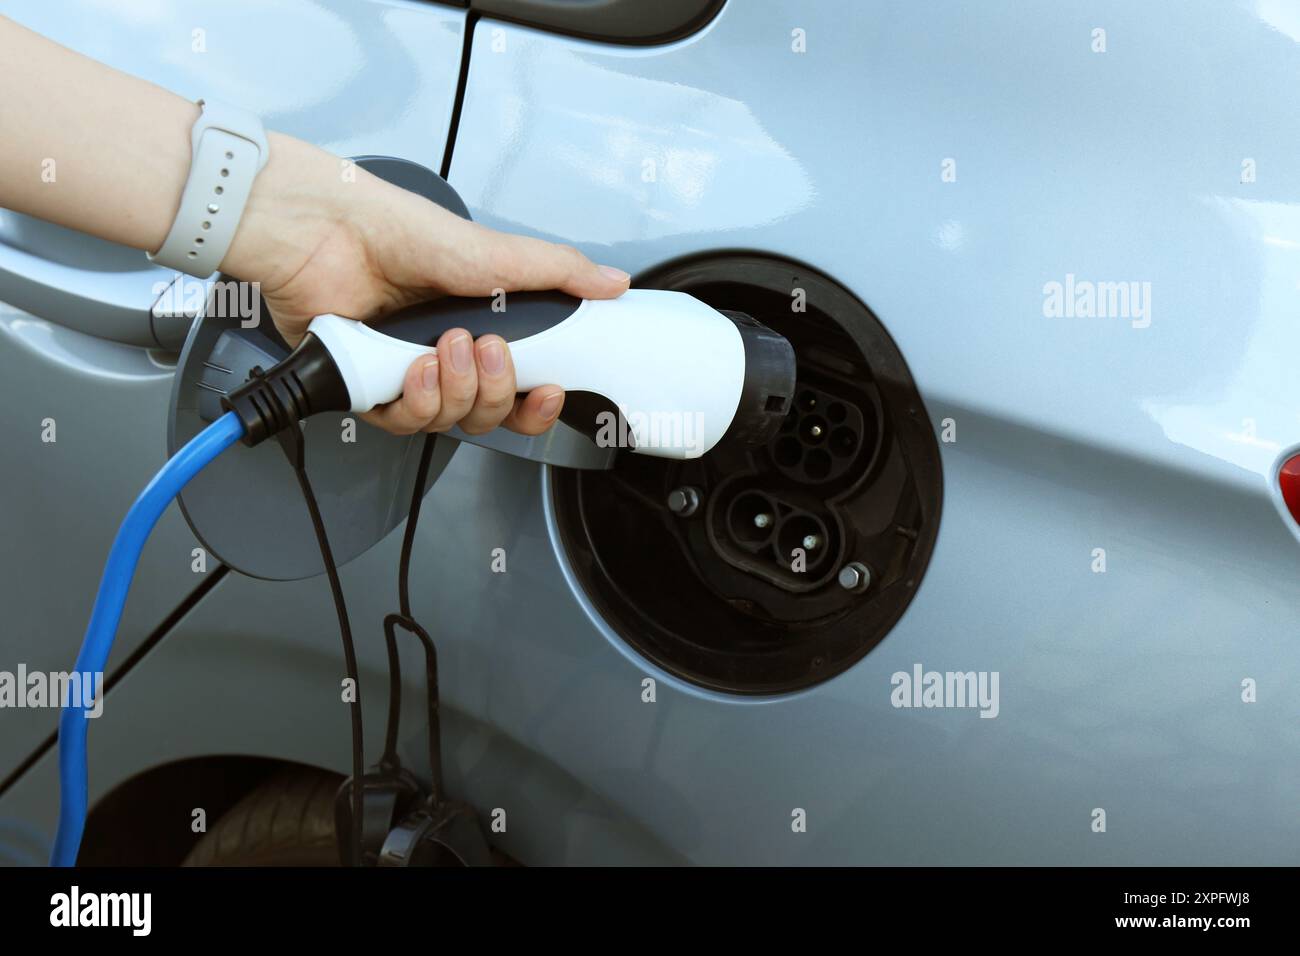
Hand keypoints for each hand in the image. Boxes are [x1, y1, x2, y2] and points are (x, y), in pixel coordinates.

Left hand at [222, 135, 629, 435]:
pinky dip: (413, 400)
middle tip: (487, 350)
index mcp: (483, 329)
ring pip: (448, 422)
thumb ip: (559, 272)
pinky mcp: (367, 388)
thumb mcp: (497, 254)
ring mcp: (406, 374)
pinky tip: (413, 367)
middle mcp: (446, 357)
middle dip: (495, 392)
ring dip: (454, 390)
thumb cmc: (403, 233)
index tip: (548, 392)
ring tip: (445, 347)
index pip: (521, 391)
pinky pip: (403, 423)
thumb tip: (613, 283)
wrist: (330, 232)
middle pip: (488, 415)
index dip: (536, 405)